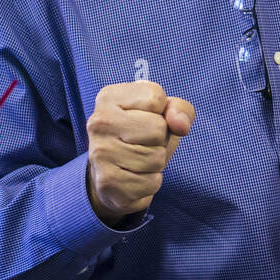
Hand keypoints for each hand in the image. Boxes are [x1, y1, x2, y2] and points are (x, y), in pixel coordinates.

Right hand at [86, 80, 193, 225]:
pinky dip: (150, 183)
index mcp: (108, 97)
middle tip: (142, 144)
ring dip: (156, 163)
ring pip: (157, 157)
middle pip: (158, 128)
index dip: (161, 113)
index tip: (145, 119)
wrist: (112, 177)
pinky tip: (133, 178)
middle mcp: (98, 122)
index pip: (156, 98)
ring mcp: (100, 153)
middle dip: (160, 140)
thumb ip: (179, 109)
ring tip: (137, 161)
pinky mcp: (107, 182)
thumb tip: (181, 125)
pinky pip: (152, 182)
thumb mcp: (163, 114)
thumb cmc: (141, 138)